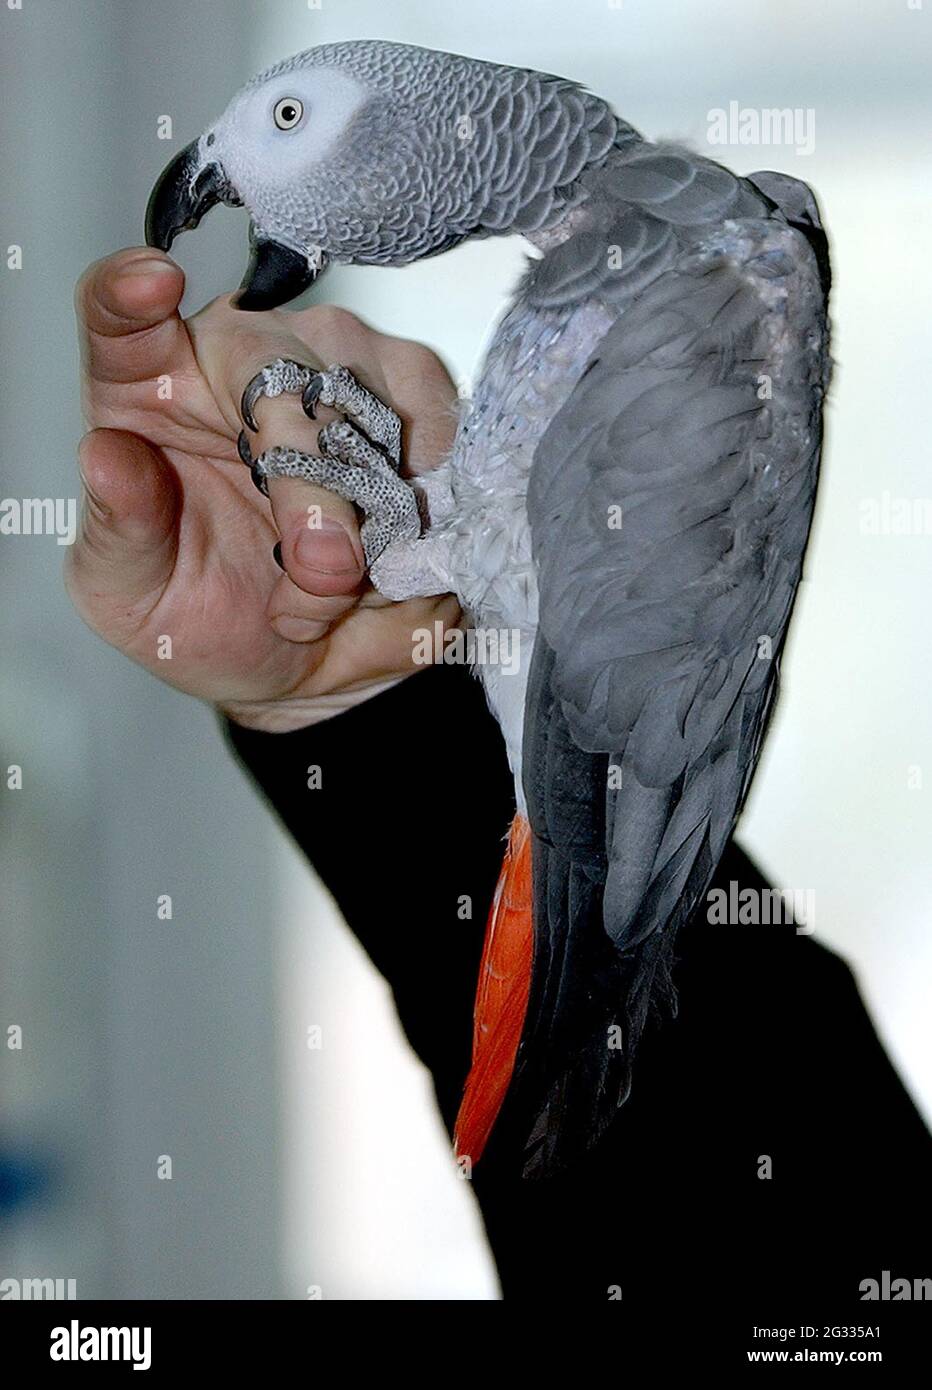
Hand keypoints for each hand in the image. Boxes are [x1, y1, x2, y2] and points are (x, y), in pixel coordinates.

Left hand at [67, 248, 459, 730]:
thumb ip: (122, 531)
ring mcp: (336, 371)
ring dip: (370, 511)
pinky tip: (396, 557)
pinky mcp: (414, 403)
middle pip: (276, 370)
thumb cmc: (204, 616)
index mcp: (151, 392)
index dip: (128, 293)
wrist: (305, 661)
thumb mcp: (136, 596)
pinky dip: (425, 510)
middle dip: (309, 481)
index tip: (150, 284)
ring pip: (367, 400)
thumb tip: (105, 456)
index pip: (120, 318)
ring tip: (344, 588)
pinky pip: (437, 436)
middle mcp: (243, 362)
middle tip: (322, 572)